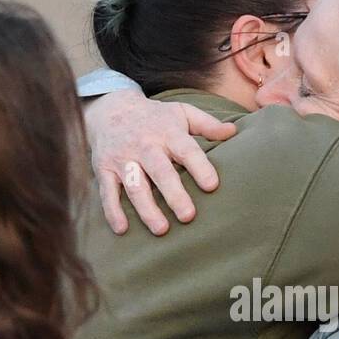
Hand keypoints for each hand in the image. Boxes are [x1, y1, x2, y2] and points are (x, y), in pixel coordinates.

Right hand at [85, 90, 236, 234]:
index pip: (186, 150)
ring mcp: (123, 158)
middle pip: (160, 171)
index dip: (199, 167)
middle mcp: (144, 146)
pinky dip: (112, 211)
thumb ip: (207, 124)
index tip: (212, 186)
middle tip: (188, 216)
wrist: (110, 108)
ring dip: (147, 208)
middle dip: (173, 194)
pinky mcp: (104, 169)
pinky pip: (107, 192)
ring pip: (135, 185)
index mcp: (167, 133)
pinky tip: (122, 229)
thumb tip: (234, 132)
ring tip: (162, 229)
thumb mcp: (181, 113)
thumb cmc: (155, 117)